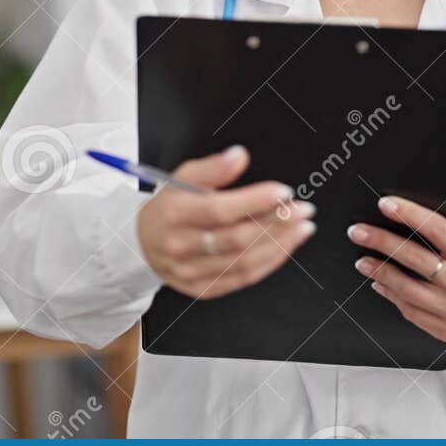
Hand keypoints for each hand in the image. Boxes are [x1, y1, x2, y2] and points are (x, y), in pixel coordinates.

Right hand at [135, 144, 315, 299]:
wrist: (144, 243)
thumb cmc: (169, 208)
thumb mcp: (182, 177)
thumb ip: (212, 168)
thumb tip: (238, 157)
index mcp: (174, 214)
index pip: (219, 210)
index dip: (254, 201)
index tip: (283, 191)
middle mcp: (181, 246)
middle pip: (236, 238)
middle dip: (276, 223)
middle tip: (302, 209)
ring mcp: (191, 272)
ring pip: (244, 262)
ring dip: (280, 244)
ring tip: (302, 226)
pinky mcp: (202, 289)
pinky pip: (243, 279)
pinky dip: (270, 262)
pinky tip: (286, 246)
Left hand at [348, 195, 445, 345]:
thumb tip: (414, 217)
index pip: (437, 229)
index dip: (410, 214)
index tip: (387, 205)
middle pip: (415, 258)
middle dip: (382, 242)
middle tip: (359, 232)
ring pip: (407, 288)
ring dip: (380, 272)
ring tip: (363, 260)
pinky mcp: (444, 328)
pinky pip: (410, 311)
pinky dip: (391, 295)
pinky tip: (380, 283)